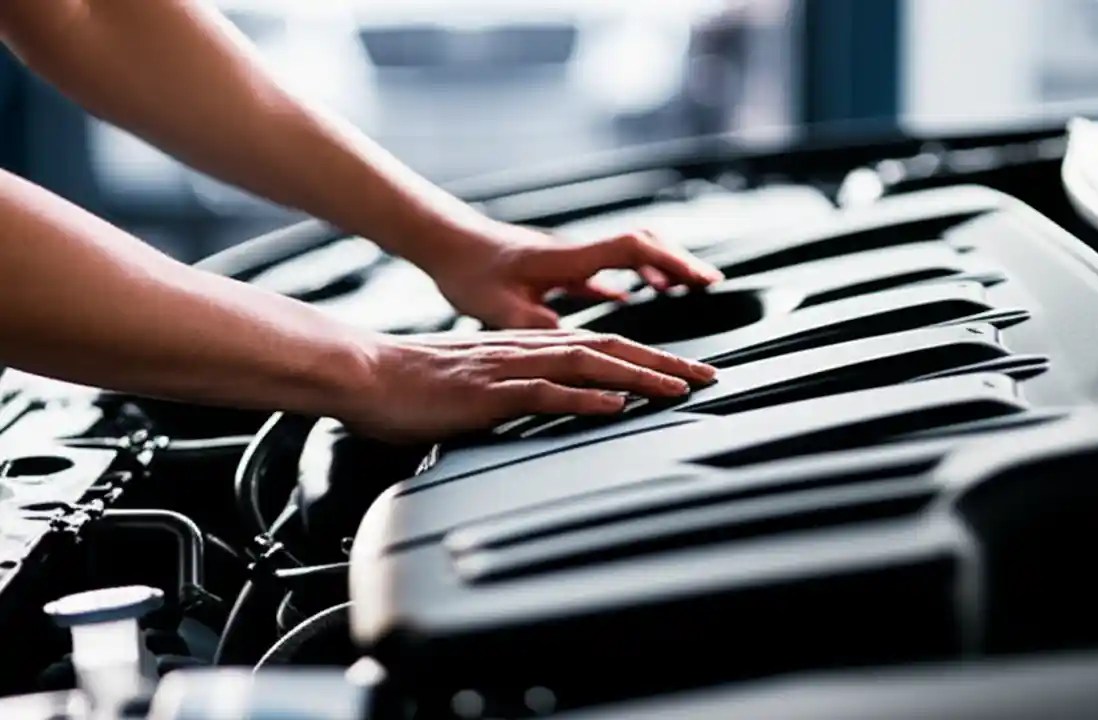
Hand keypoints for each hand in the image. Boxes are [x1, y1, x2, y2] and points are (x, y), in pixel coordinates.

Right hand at [339, 329, 716, 442]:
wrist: (367, 375)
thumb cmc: (415, 387)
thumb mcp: (480, 389)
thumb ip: (518, 395)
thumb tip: (549, 408)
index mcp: (528, 348)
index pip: (602, 348)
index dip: (649, 358)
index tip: (686, 373)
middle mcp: (528, 350)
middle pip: (611, 349)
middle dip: (666, 364)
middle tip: (710, 376)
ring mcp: (510, 368)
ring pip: (589, 364)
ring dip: (641, 376)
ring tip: (680, 388)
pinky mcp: (489, 392)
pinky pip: (546, 392)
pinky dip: (586, 398)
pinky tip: (617, 405)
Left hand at [420, 221, 723, 328]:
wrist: (446, 244)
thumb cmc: (468, 274)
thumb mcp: (498, 309)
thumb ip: (538, 326)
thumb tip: (572, 345)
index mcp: (568, 260)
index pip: (632, 250)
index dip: (670, 263)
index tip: (700, 280)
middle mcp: (576, 254)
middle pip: (642, 246)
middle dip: (679, 262)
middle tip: (711, 283)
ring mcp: (571, 259)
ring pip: (627, 254)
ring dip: (659, 268)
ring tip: (686, 288)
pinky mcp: (561, 268)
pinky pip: (608, 268)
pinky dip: (631, 278)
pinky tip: (638, 298)